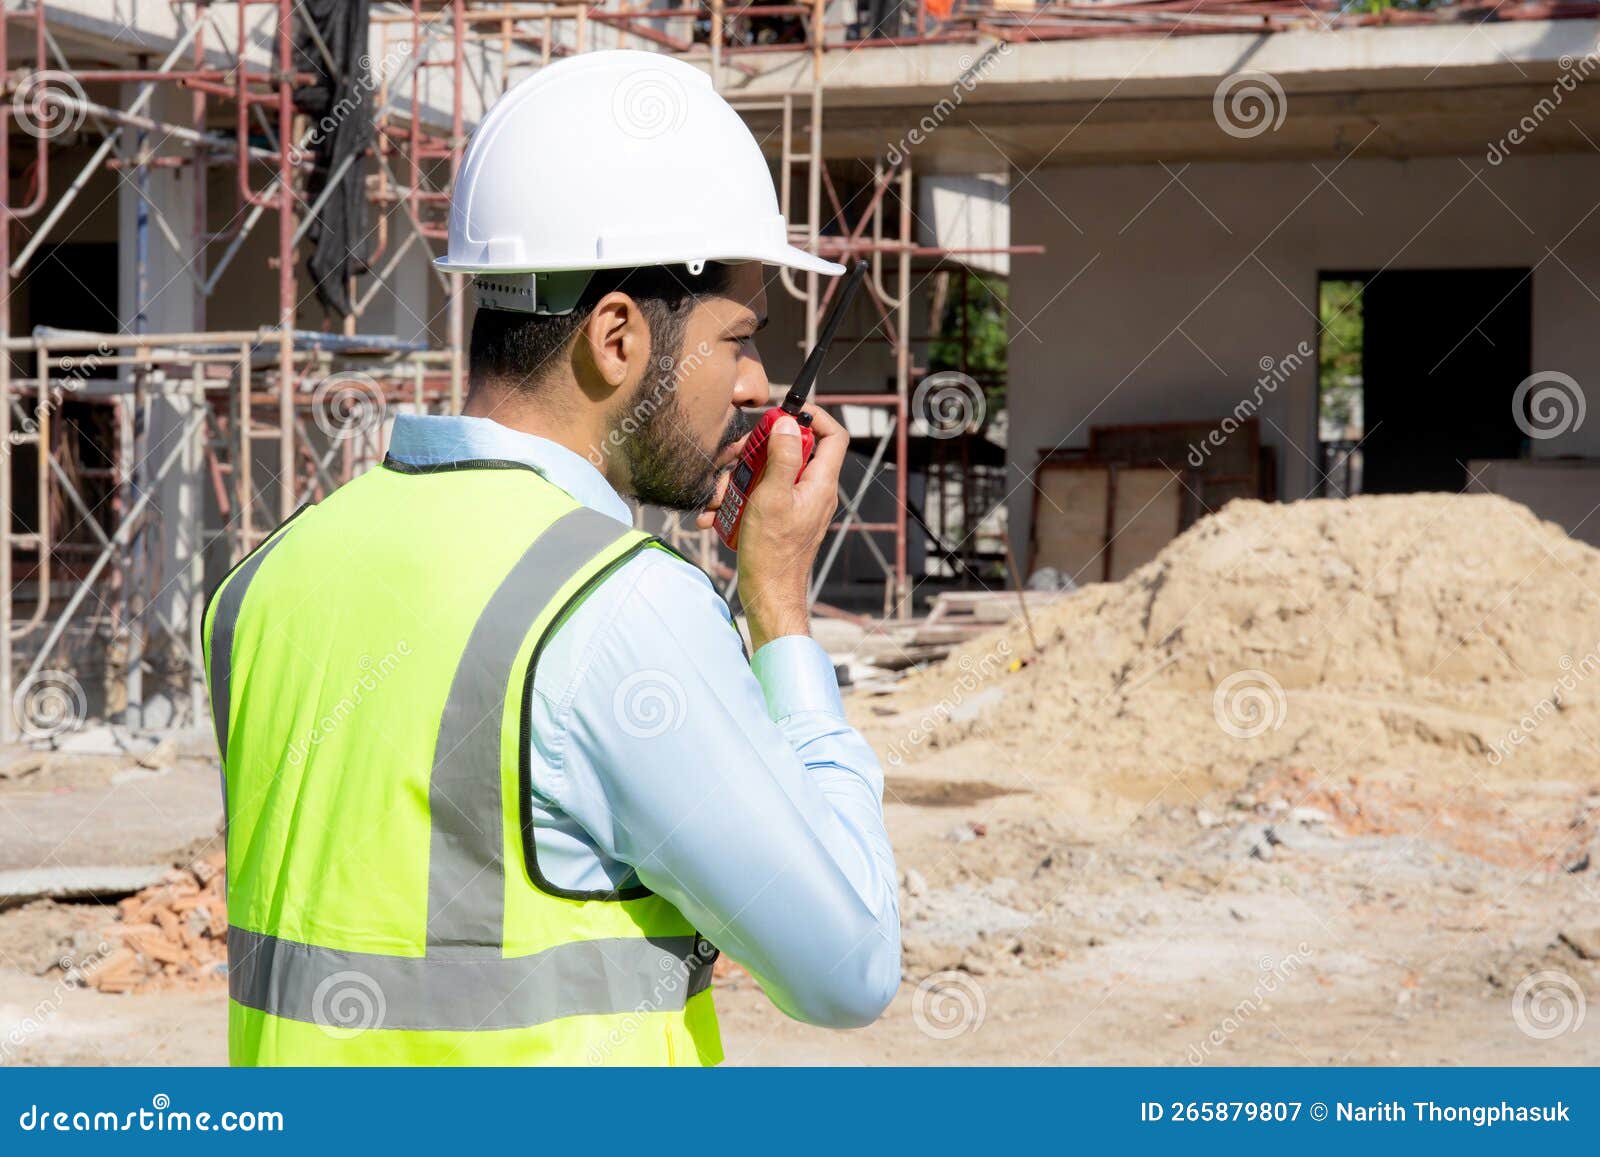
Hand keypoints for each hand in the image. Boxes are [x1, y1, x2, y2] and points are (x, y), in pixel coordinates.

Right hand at [733, 404, 844, 651]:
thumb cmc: (772, 552)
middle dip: (755, 452)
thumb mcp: (773, 497)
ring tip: (716, 498)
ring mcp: (795, 505)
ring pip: (766, 474)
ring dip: (736, 481)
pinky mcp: (778, 519)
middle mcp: (812, 491)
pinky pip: (757, 498)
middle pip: (789, 451)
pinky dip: (735, 504)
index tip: (784, 412)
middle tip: (731, 459)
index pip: (833, 435)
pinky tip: (712, 516)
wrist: (767, 595)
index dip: (813, 416)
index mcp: (820, 483)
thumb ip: (784, 457)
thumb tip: (790, 423)